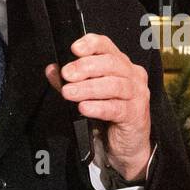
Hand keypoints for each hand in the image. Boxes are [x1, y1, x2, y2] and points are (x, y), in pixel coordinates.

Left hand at [45, 33, 150, 180]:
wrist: (127, 144)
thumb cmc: (110, 115)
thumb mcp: (89, 94)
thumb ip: (71, 81)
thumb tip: (53, 70)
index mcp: (122, 65)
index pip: (107, 46)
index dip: (91, 44)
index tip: (74, 49)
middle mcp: (133, 76)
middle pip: (111, 63)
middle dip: (85, 67)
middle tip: (67, 75)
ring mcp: (137, 95)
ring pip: (114, 85)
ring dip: (88, 88)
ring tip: (69, 92)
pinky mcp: (136, 115)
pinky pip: (117, 108)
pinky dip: (99, 107)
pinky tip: (85, 107)